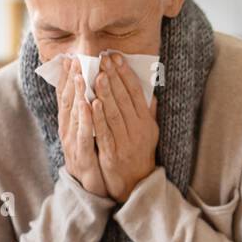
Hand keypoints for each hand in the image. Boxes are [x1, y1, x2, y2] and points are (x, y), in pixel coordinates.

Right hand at [55, 57, 107, 196]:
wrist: (93, 192)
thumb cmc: (94, 159)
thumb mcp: (91, 135)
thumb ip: (92, 114)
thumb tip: (95, 92)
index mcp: (71, 125)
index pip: (68, 96)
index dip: (68, 77)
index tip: (72, 57)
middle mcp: (68, 132)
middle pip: (68, 102)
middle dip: (71, 79)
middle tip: (75, 59)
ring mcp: (74, 145)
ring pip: (74, 116)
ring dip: (77, 95)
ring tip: (80, 75)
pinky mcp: (83, 158)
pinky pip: (85, 135)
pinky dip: (86, 120)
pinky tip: (90, 105)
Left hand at [90, 53, 158, 202]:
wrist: (136, 184)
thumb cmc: (140, 153)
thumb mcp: (149, 131)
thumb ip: (148, 111)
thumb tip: (149, 91)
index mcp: (145, 122)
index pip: (136, 93)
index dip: (126, 73)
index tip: (117, 57)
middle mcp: (138, 130)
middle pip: (124, 99)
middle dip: (114, 77)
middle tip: (104, 58)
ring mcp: (125, 142)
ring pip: (114, 114)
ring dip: (106, 93)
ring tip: (98, 75)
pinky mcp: (112, 155)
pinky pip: (104, 133)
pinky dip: (98, 118)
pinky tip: (92, 103)